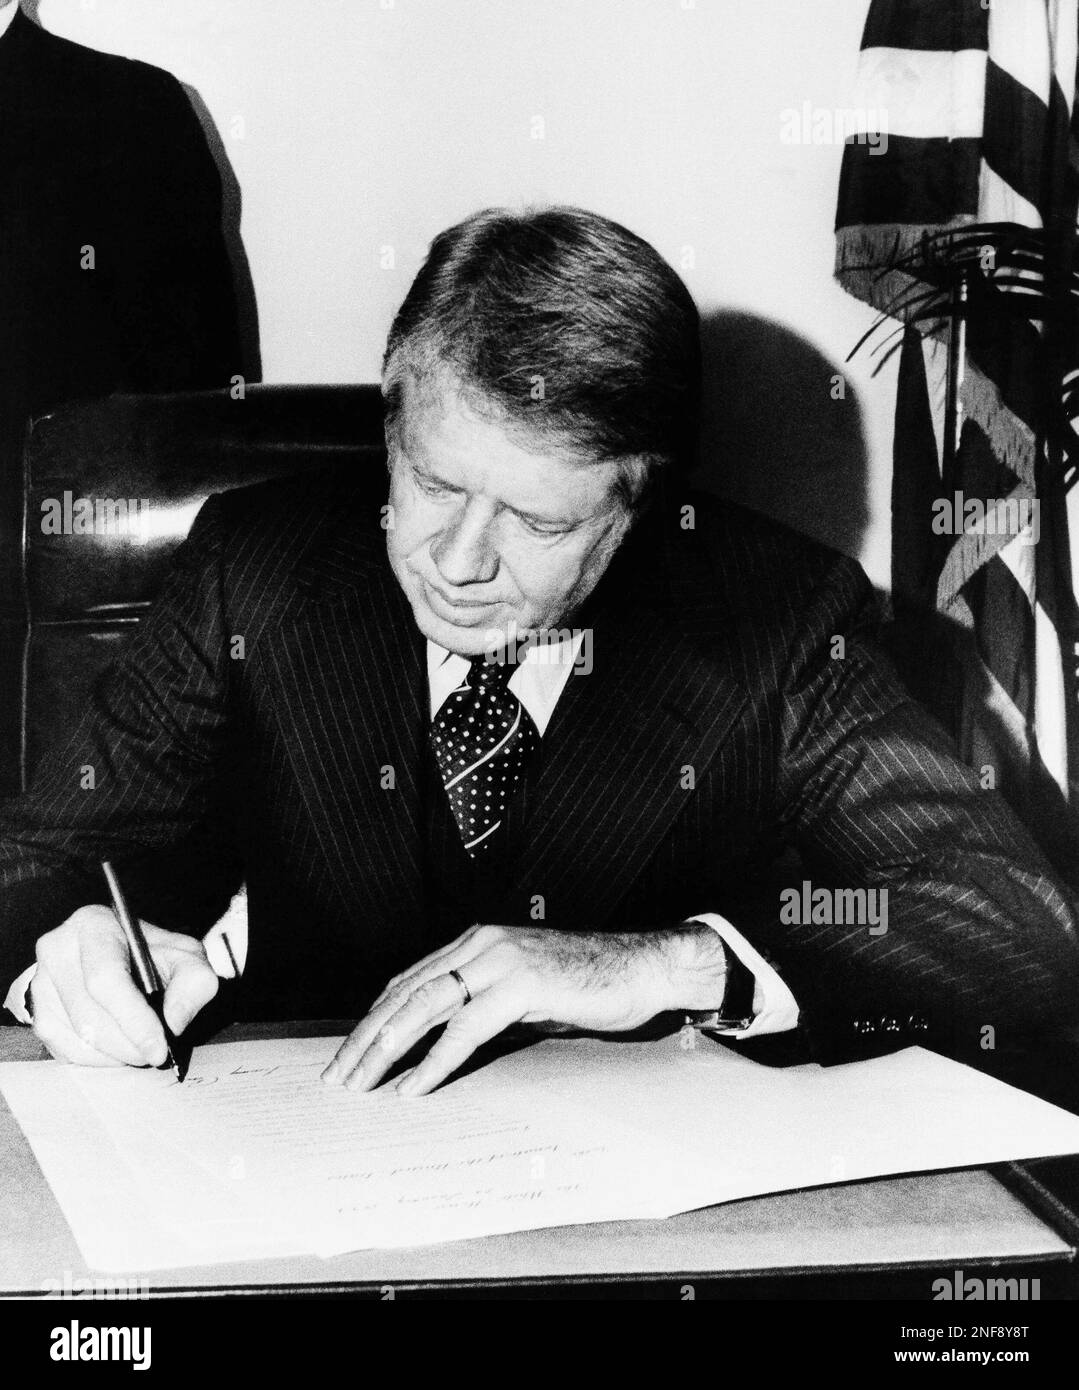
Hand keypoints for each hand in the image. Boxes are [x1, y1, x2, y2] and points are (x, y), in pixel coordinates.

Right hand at [30, 904, 218, 1066]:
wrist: (126, 960)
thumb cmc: (156, 958)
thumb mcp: (187, 958)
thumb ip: (194, 984)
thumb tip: (174, 1022)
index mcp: (93, 925)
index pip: (106, 978)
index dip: (133, 1019)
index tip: (158, 1049)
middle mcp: (57, 949)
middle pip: (88, 1014)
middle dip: (128, 1044)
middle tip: (155, 1055)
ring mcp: (39, 982)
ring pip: (76, 1036)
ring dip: (115, 1055)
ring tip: (140, 1048)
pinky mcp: (36, 1013)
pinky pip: (63, 1049)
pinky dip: (97, 1060)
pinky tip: (118, 1049)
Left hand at [322, 922, 726, 1095]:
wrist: (643, 966)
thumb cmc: (589, 984)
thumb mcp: (524, 994)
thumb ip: (484, 1008)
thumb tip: (442, 1044)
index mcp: (477, 941)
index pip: (409, 981)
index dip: (375, 1019)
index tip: (351, 1054)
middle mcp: (481, 943)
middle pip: (405, 993)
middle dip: (366, 1038)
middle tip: (338, 1077)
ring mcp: (500, 960)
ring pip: (423, 1006)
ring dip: (385, 1049)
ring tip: (361, 1083)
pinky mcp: (521, 984)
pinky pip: (465, 1028)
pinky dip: (434, 1060)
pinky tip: (413, 1086)